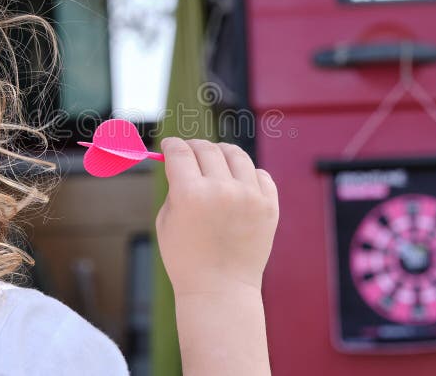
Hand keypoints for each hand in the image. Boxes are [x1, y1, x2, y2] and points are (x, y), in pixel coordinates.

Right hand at [155, 138, 278, 295]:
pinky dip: (247, 174)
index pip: (180, 152)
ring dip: (221, 153)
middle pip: (207, 149)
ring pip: (236, 154)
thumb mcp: (166, 220)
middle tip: (189, 152)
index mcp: (190, 194)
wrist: (220, 291)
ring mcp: (249, 197)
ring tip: (216, 161)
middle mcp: (222, 190)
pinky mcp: (269, 206)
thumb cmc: (186, 259)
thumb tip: (181, 160)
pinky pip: (260, 174)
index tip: (170, 145)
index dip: (171, 145)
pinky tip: (238, 182)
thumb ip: (174, 187)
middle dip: (194, 147)